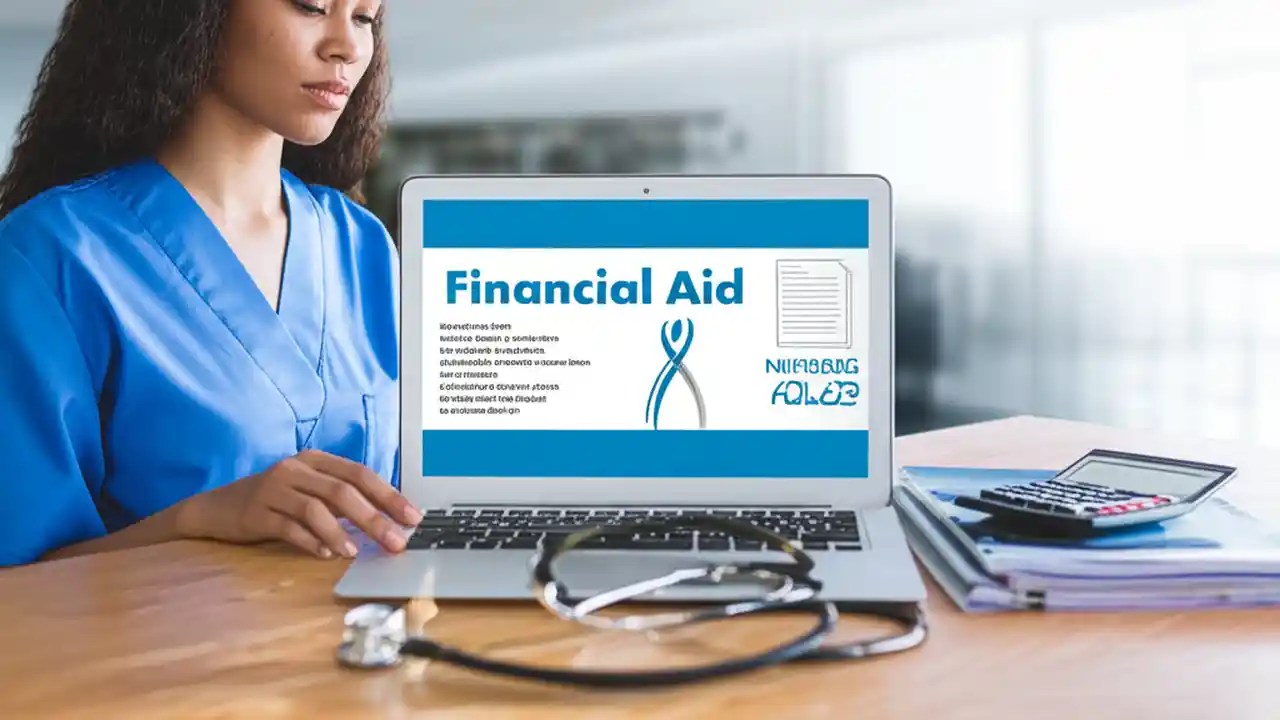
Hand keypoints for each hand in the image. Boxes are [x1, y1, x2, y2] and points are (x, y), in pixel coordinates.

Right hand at [176, 450, 422, 557]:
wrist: (217, 508)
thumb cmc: (275, 500)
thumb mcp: (309, 491)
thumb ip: (343, 500)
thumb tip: (388, 519)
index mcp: (315, 460)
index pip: (360, 474)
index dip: (389, 495)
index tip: (412, 517)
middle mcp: (295, 469)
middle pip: (342, 492)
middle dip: (373, 519)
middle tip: (395, 542)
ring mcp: (273, 489)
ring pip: (315, 508)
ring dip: (339, 532)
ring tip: (355, 552)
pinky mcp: (255, 512)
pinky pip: (287, 527)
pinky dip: (309, 541)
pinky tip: (324, 554)